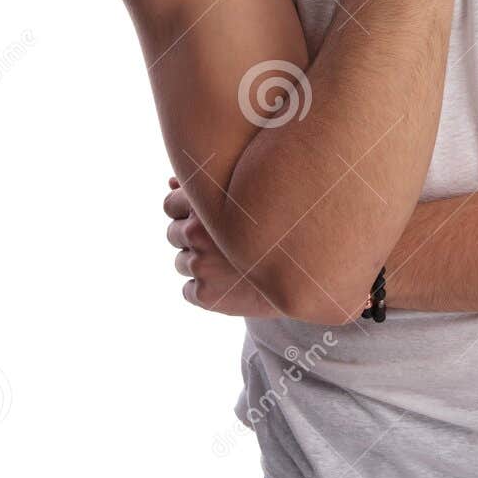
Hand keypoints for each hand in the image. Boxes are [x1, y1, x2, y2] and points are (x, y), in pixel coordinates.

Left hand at [164, 176, 280, 317]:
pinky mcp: (205, 295)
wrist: (308, 271)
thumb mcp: (246, 196)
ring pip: (181, 263)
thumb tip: (169, 183)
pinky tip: (232, 285)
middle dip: (192, 239)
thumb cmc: (279, 225)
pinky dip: (205, 290)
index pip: (170, 204)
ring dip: (199, 264)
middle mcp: (198, 232)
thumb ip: (207, 185)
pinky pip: (189, 291)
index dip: (186, 212)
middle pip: (173, 234)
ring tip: (232, 264)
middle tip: (223, 244)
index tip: (208, 219)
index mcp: (206, 204)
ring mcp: (201, 265)